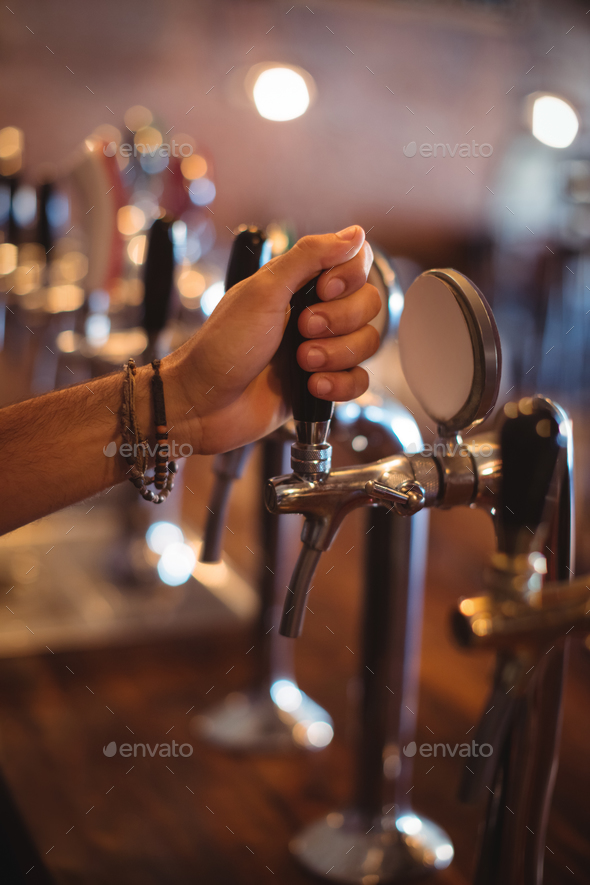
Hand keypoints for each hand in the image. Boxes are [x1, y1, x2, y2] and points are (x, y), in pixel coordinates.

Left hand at [165, 226, 380, 454]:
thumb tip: (355, 233)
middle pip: (367, 305)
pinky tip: (312, 386)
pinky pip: (358, 380)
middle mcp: (314, 313)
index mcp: (299, 283)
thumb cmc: (223, 345)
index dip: (349, 277)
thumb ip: (309, 256)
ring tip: (302, 363)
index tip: (323, 290)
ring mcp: (320, 349)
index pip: (355, 263)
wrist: (204, 403)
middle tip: (301, 330)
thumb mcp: (263, 290)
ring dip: (336, 355)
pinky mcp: (321, 385)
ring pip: (366, 343)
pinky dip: (340, 385)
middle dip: (339, 321)